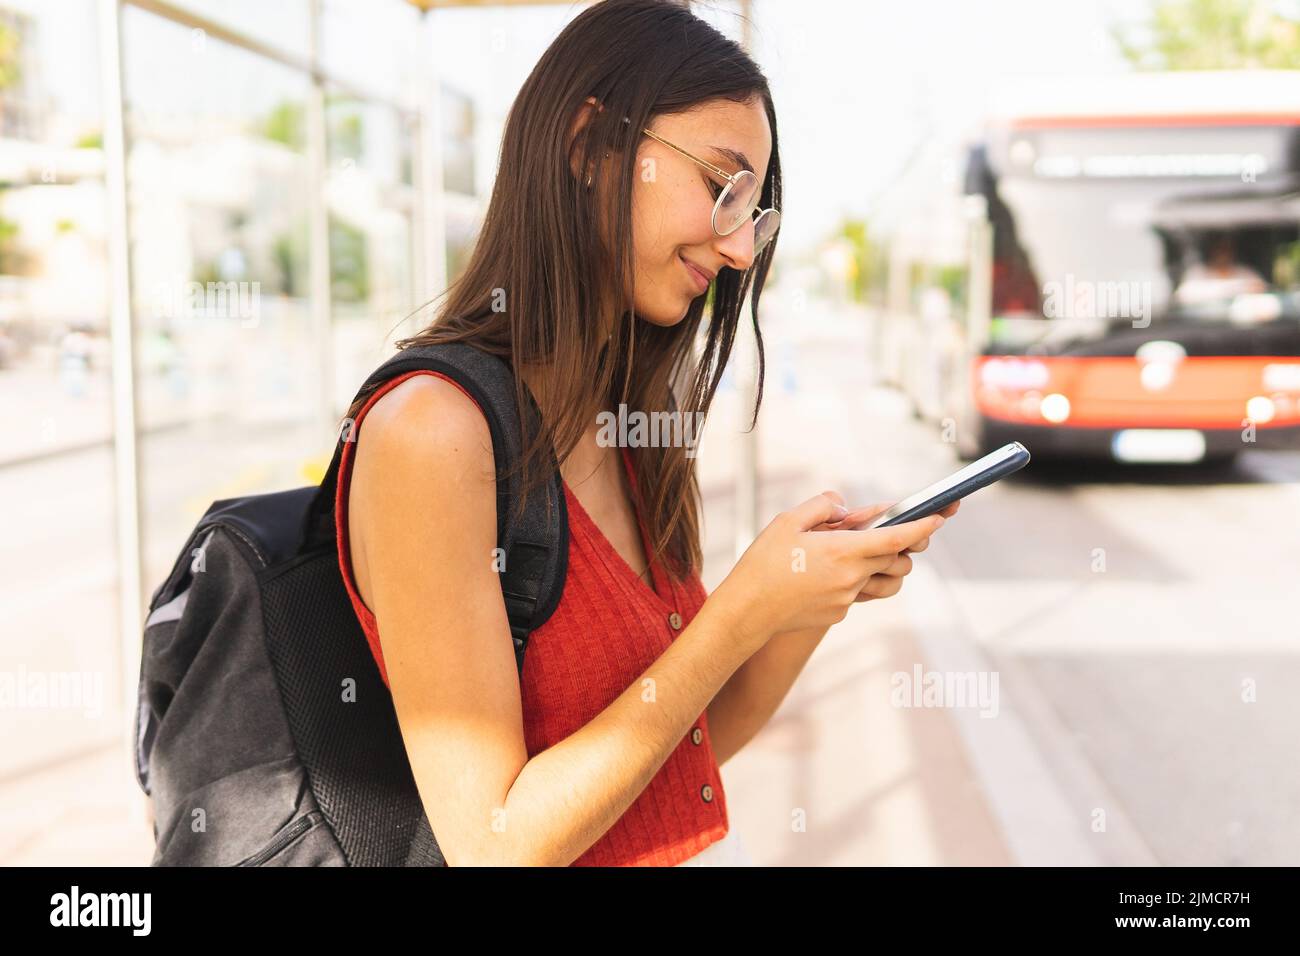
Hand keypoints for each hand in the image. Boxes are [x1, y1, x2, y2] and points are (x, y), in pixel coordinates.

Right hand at [712, 491, 946, 650]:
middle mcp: (851, 578)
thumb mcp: (787, 521)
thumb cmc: (763, 563)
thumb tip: (844, 508)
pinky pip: (860, 595)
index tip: (942, 517)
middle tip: (885, 534)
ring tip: (864, 555)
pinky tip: (830, 574)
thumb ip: (822, 507)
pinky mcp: (838, 614)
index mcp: (843, 551)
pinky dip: (857, 581)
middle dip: (904, 547)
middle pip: (900, 563)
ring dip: (887, 568)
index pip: (897, 538)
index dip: (924, 527)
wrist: (746, 611)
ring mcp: (847, 600)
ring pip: (887, 584)